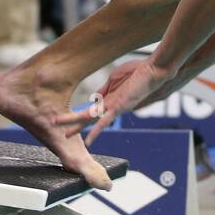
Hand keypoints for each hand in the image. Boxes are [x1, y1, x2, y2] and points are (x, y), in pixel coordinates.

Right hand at [55, 58, 173, 146]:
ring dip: (77, 127)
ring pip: (91, 120)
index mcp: (110, 99)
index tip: (67, 118)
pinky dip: (95, 131)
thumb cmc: (138, 72)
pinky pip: (105, 121)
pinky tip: (88, 142)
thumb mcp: (115, 79)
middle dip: (74, 124)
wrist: (154, 72)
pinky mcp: (119, 107)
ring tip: (64, 134)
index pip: (91, 109)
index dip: (80, 114)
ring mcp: (115, 108)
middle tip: (60, 132)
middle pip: (88, 118)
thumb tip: (95, 97)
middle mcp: (111, 107)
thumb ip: (104, 89)